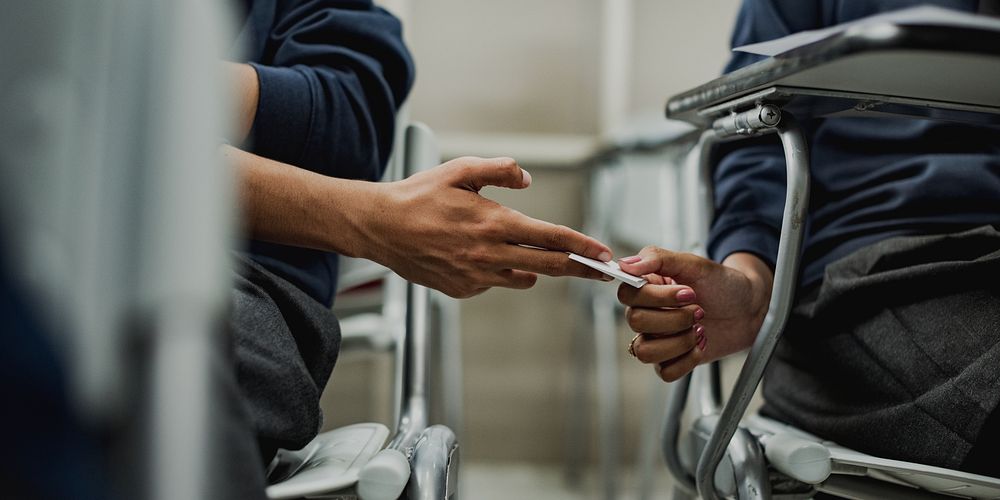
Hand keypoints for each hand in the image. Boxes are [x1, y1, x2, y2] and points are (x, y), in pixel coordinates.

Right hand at [354, 157, 613, 297]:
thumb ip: (499, 170)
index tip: (604, 253)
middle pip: (549, 266)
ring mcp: (475, 276)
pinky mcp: (462, 289)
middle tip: (604, 272)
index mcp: (493, 222)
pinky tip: (478, 255)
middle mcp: (489, 253)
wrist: (379, 227)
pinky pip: (494, 283)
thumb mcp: (460, 170)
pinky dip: (498, 271)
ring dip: (534, 268)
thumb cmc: (418, 196)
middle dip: (581, 268)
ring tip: (529, 252)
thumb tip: (526, 179)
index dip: (582, 245)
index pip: (550, 236)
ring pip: (523, 277)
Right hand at [616, 247, 772, 380]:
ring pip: (645, 352)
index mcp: (647, 286)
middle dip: (675, 318)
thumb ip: (657, 258)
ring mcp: (657, 338)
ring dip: (679, 341)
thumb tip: (626, 264)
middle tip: (699, 310)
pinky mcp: (671, 359)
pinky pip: (665, 372)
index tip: (687, 293)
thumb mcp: (693, 263)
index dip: (656, 297)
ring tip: (699, 329)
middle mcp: (647, 312)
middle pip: (636, 322)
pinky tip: (700, 343)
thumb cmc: (722, 284)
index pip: (627, 295)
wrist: (749, 308)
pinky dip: (687, 360)